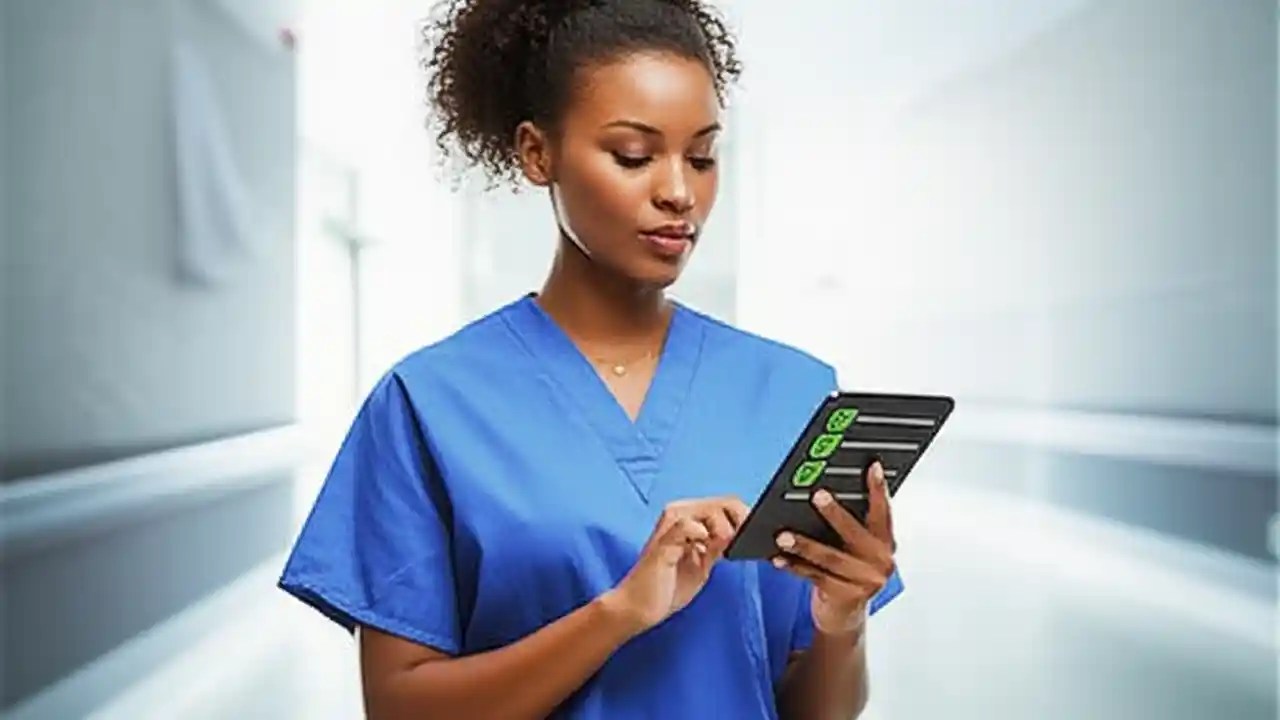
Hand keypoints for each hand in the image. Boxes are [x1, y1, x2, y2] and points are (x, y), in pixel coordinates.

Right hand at [602, 497, 749, 633]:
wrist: (639, 607)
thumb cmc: (668, 585)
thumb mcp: (703, 564)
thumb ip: (719, 546)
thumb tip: (742, 534)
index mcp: (689, 517)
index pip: (727, 505)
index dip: (745, 519)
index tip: (753, 540)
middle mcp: (678, 514)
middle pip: (724, 503)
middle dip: (740, 524)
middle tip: (741, 548)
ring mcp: (670, 525)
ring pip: (710, 510)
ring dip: (724, 531)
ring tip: (723, 552)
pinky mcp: (664, 540)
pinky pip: (687, 525)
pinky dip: (702, 534)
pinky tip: (705, 550)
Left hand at [772, 461, 896, 636]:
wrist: (844, 616)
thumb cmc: (847, 574)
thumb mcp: (856, 550)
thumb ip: (852, 526)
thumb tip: (827, 493)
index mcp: (885, 544)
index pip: (883, 512)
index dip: (879, 489)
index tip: (872, 467)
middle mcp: (881, 562)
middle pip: (854, 533)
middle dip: (834, 513)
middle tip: (817, 496)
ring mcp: (866, 582)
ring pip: (830, 557)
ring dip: (804, 544)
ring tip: (782, 535)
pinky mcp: (846, 597)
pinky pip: (815, 576)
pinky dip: (794, 566)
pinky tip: (778, 558)